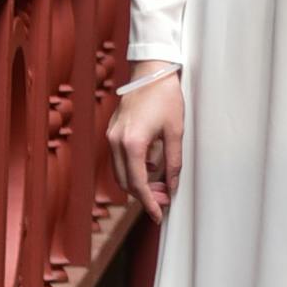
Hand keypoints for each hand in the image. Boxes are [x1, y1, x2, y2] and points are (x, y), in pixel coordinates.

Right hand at [107, 70, 183, 223]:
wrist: (151, 71)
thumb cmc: (165, 97)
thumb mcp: (175, 132)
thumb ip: (173, 162)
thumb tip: (172, 186)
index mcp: (132, 143)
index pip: (137, 184)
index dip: (148, 203)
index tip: (158, 215)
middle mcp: (116, 141)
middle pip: (125, 182)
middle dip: (144, 196)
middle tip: (164, 199)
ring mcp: (111, 136)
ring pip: (119, 172)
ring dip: (137, 183)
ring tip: (159, 185)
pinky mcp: (112, 131)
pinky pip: (118, 159)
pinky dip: (132, 169)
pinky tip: (150, 166)